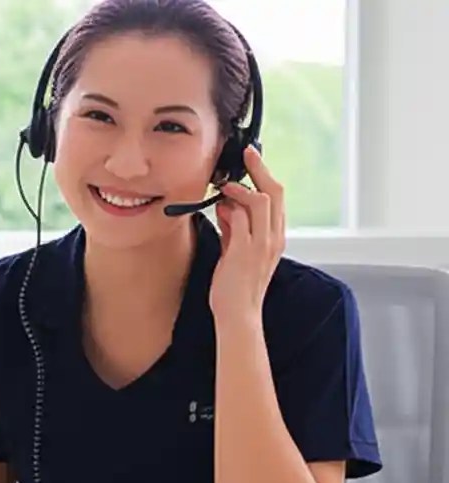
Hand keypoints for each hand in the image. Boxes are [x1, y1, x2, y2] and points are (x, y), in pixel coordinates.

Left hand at [210, 146, 284, 327]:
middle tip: (246, 153)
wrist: (238, 314)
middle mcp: (273, 238)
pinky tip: (220, 207)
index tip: (251, 160)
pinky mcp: (246, 252)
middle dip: (259, 169)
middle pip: (275, 192)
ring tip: (225, 186)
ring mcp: (261, 244)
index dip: (265, 176)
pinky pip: (242, 220)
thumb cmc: (235, 286)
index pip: (277, 198)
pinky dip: (231, 208)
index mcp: (274, 237)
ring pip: (261, 201)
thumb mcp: (236, 251)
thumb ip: (233, 228)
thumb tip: (225, 205)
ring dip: (241, 188)